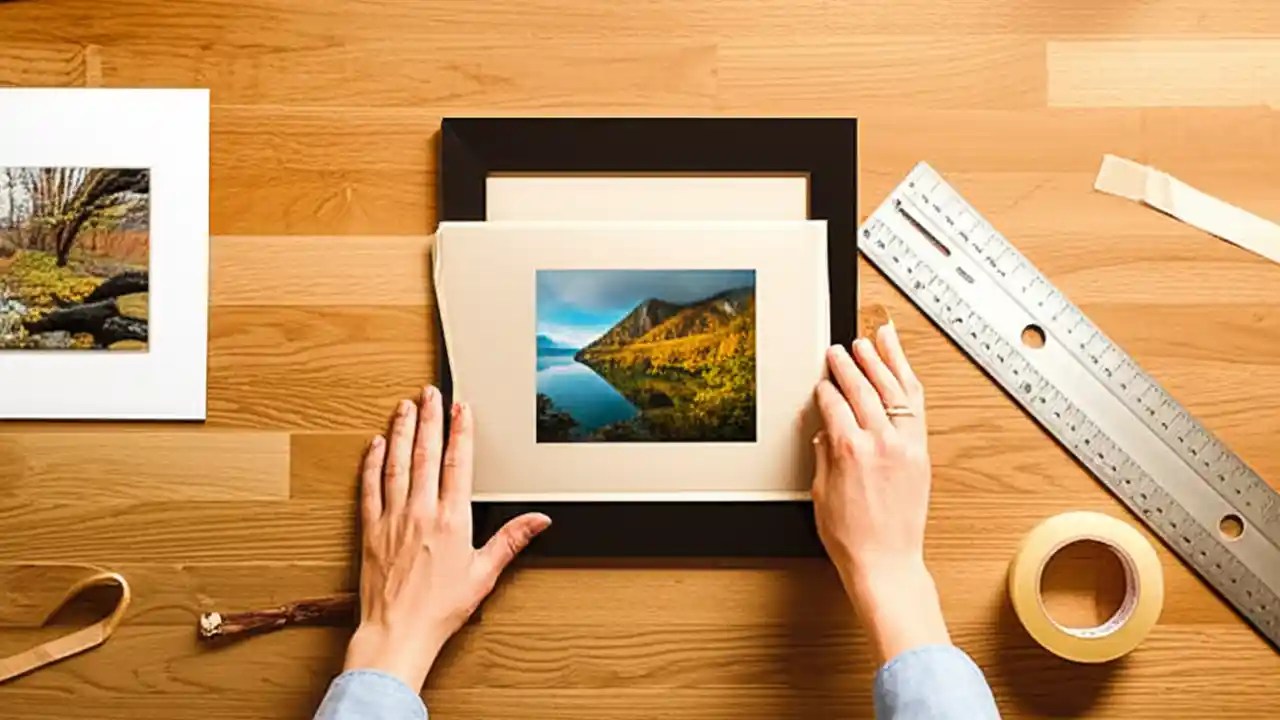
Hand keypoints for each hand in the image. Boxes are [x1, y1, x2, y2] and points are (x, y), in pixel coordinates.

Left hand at [343, 387, 551, 688]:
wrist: (398, 632)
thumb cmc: (440, 609)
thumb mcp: (484, 574)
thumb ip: (511, 541)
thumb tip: (538, 520)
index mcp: (451, 520)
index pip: (457, 463)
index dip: (460, 431)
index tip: (461, 408)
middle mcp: (421, 512)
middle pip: (425, 453)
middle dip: (429, 418)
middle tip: (429, 392)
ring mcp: (393, 518)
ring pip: (396, 463)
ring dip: (400, 431)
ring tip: (404, 407)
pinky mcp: (371, 530)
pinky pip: (370, 487)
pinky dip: (372, 463)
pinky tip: (375, 445)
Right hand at [811, 321, 949, 661]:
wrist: (887, 562)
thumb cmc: (852, 538)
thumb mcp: (820, 492)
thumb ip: (823, 453)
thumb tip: (824, 427)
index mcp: (850, 451)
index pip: (834, 403)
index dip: (825, 388)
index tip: (821, 379)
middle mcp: (881, 443)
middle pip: (863, 389)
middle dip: (849, 365)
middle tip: (839, 350)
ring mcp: (905, 446)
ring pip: (895, 389)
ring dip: (883, 360)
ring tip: (874, 339)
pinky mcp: (921, 453)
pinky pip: (917, 406)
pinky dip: (909, 381)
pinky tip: (902, 366)